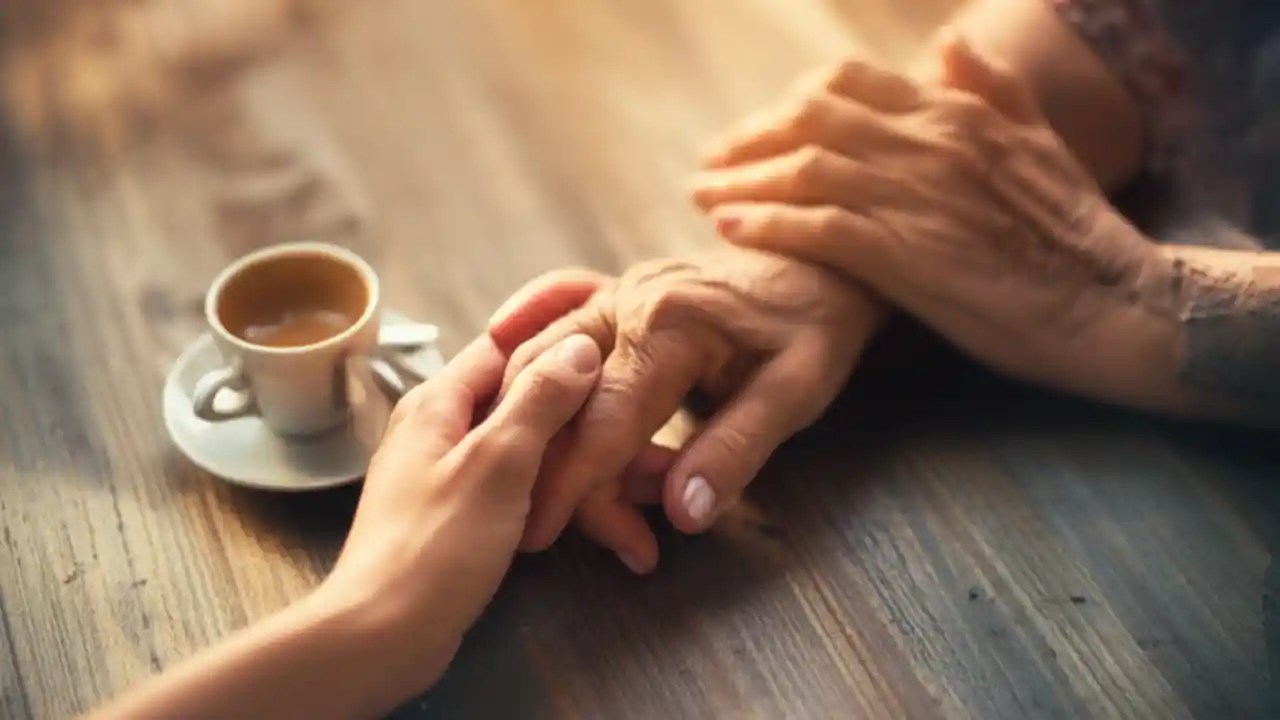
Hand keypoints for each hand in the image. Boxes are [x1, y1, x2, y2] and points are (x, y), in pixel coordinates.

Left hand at [315, 332, 666, 687]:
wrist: (381, 638)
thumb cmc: (435, 546)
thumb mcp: (497, 461)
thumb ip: (540, 399)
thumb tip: (580, 344)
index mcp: (440, 401)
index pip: (509, 346)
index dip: (564, 349)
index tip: (619, 359)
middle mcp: (441, 429)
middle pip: (525, 405)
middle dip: (588, 423)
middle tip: (647, 445)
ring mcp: (450, 476)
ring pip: (530, 454)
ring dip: (583, 469)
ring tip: (643, 494)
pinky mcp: (460, 519)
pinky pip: (518, 493)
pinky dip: (559, 501)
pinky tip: (600, 522)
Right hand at [488, 248, 884, 572]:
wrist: (817, 263)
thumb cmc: (813, 328)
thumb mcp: (796, 393)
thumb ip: (735, 451)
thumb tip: (683, 513)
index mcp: (670, 326)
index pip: (603, 419)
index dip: (573, 484)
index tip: (543, 534)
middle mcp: (627, 300)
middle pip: (557, 395)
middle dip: (553, 470)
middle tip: (575, 534)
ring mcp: (613, 292)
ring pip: (541, 360)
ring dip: (541, 426)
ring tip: (571, 490)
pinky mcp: (611, 294)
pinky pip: (549, 314)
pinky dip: (523, 344)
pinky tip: (500, 354)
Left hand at [691, 39, 1175, 407]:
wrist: (1114, 304)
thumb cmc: (1077, 233)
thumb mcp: (1041, 142)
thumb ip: (991, 89)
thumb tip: (947, 40)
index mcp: (954, 113)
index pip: (846, 85)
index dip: (788, 104)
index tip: (756, 133)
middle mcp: (928, 142)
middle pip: (810, 120)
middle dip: (749, 140)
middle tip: (711, 166)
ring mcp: (915, 196)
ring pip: (805, 170)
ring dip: (743, 182)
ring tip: (703, 198)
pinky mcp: (907, 255)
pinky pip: (818, 227)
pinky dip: (767, 224)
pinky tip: (732, 231)